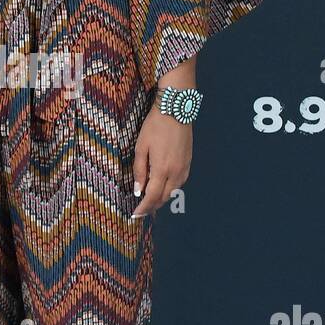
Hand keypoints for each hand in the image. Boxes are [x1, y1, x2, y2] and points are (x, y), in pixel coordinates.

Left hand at [131, 103, 193, 217]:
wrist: (175, 110)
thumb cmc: (155, 126)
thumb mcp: (141, 147)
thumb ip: (139, 170)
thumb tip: (138, 190)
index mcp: (162, 169)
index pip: (152, 197)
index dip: (144, 208)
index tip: (135, 214)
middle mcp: (176, 172)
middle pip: (164, 197)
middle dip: (152, 206)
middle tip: (141, 209)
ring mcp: (184, 167)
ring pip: (173, 191)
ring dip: (162, 198)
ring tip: (150, 200)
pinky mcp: (188, 162)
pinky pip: (179, 182)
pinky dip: (170, 189)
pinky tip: (162, 186)